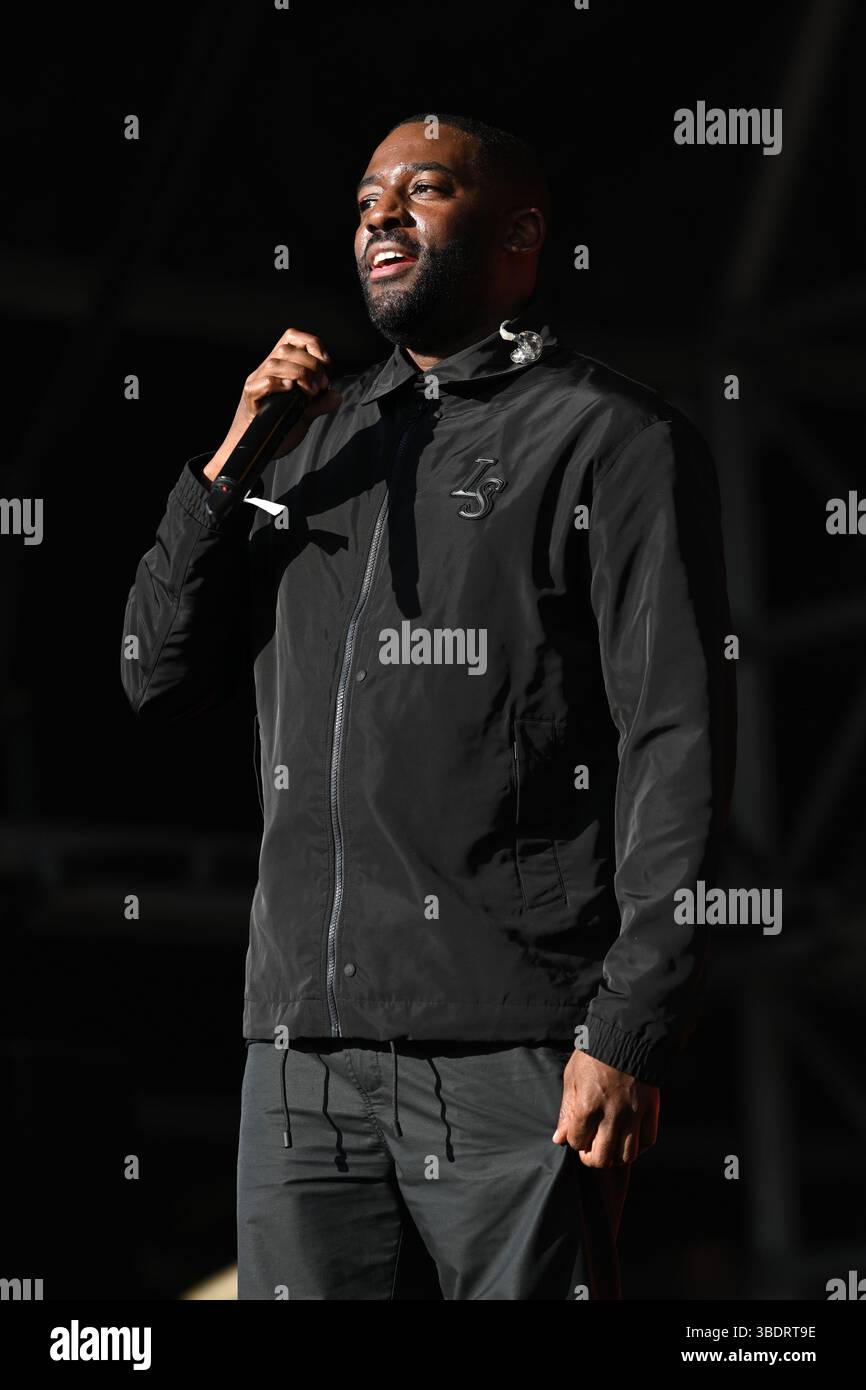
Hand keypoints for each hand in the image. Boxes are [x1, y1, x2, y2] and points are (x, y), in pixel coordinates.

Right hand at [203, 328, 341, 481]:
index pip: (292, 338)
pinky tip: (290, 390)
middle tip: (321, 385)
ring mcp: (256, 383)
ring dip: (299, 373)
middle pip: (286, 348)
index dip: (311, 343)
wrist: (254, 448)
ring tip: (311, 391)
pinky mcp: (250, 399)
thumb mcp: (304, 414)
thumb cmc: (275, 427)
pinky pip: (262, 383)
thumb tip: (337, 396)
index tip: (326, 362)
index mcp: (279, 367)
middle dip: (310, 363)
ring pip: (275, 363)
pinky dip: (278, 383)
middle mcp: (265, 370)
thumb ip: (319, 404)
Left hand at [552, 1048, 659, 1166]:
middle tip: (590, 1150)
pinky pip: (647, 1141)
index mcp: (588, 1104)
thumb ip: (567, 1110)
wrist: (627, 1035)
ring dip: (615, 1157)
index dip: (574, 1141)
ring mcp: (634, 1113)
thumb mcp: (572, 1076)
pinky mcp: (651, 1109)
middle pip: (602, 1158)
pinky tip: (628, 1140)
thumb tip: (559, 1138)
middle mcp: (613, 1114)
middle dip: (592, 1159)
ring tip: (609, 1146)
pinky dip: (638, 1147)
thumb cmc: (595, 1054)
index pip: (577, 1142)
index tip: (576, 1133)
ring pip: (626, 1155)